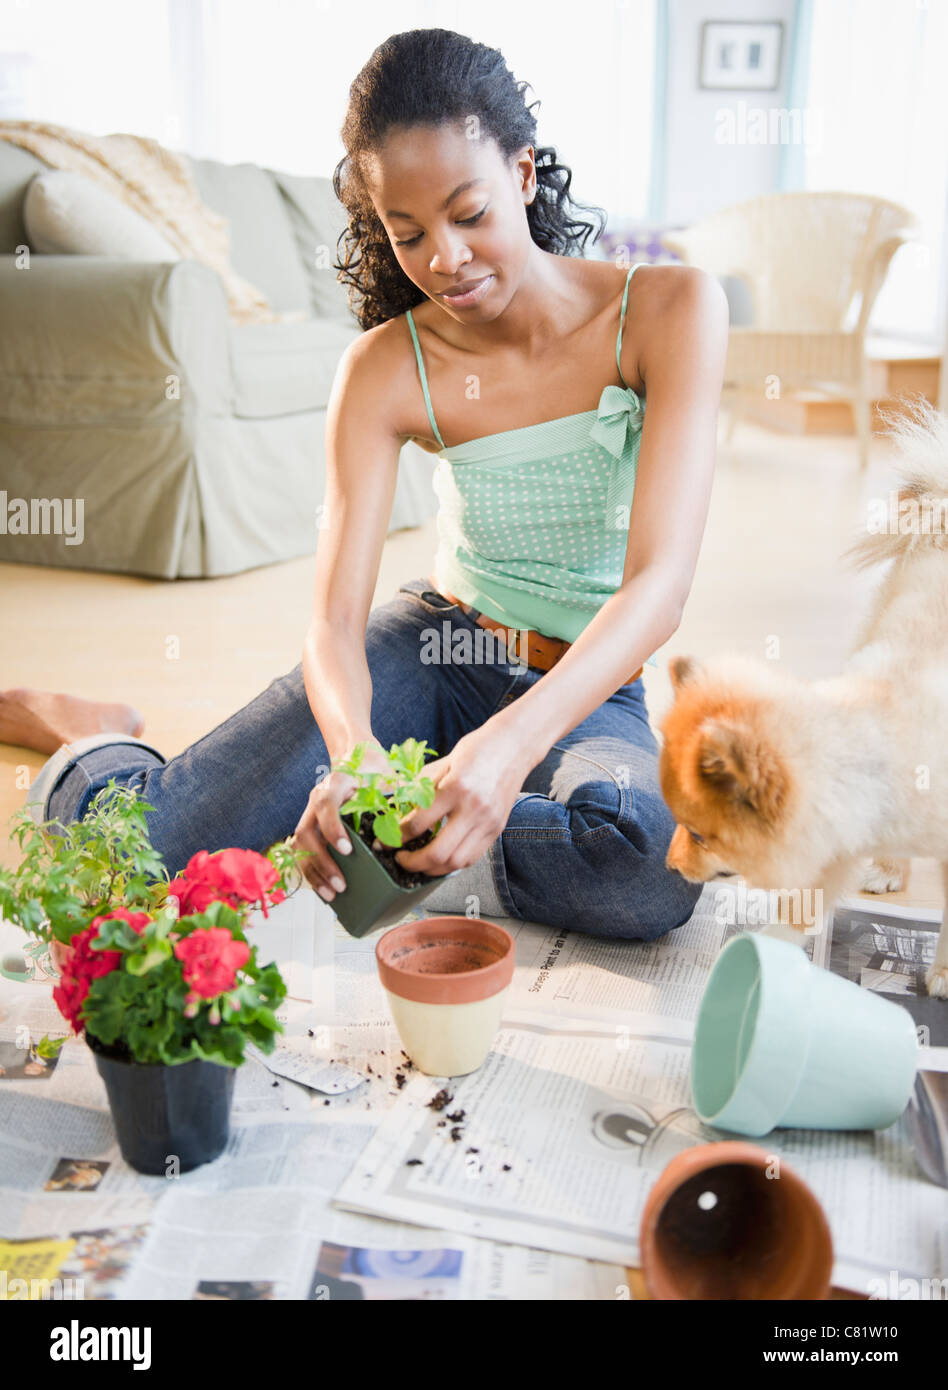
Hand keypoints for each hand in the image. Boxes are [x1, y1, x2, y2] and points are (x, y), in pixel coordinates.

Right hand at [291, 739, 394, 901]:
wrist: (356, 755)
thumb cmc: (374, 768)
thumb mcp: (387, 776)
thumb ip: (397, 795)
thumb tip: (415, 823)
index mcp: (336, 783)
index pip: (325, 805)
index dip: (332, 829)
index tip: (346, 850)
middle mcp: (317, 797)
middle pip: (306, 832)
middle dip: (322, 862)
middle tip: (341, 884)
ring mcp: (310, 812)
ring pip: (300, 846)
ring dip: (314, 872)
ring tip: (332, 894)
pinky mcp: (310, 824)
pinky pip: (302, 851)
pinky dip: (311, 872)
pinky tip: (324, 889)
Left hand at [394, 727, 532, 876]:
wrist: (515, 745)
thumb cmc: (478, 749)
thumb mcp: (444, 761)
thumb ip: (422, 787)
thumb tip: (398, 808)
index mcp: (455, 788)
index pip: (418, 823)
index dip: (397, 836)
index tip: (385, 841)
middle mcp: (473, 809)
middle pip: (438, 853)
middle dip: (412, 862)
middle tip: (399, 859)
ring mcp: (488, 822)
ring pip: (456, 862)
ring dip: (432, 869)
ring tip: (418, 863)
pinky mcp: (497, 830)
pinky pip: (472, 858)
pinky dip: (452, 864)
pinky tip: (440, 858)